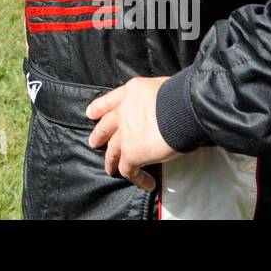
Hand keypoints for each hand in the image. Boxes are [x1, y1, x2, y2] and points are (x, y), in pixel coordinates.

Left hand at [86, 76, 178, 192]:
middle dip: (99, 135)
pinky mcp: (131, 153)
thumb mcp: (160, 86)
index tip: (90, 113)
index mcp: (131, 92)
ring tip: (111, 169)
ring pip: (112, 151)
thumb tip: (164, 106)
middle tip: (93, 142)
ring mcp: (125, 134)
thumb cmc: (179, 94)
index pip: (110, 100)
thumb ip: (155, 98)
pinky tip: (146, 184)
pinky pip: (128, 170)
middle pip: (106, 126)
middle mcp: (123, 112)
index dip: (99, 108)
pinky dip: (137, 179)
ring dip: (111, 161)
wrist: (180, 109)